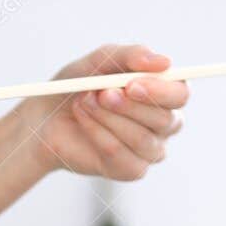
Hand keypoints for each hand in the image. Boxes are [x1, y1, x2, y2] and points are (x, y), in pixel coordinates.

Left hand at [9, 42, 187, 181]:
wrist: (45, 117)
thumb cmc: (78, 86)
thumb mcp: (99, 62)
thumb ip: (130, 56)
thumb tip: (163, 62)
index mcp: (164, 94)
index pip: (180, 94)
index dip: (160, 91)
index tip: (131, 84)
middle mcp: (164, 123)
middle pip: (164, 119)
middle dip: (128, 106)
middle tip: (100, 93)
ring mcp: (149, 150)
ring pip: (142, 140)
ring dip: (109, 119)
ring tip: (84, 102)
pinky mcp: (130, 170)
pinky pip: (122, 157)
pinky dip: (99, 136)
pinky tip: (83, 121)